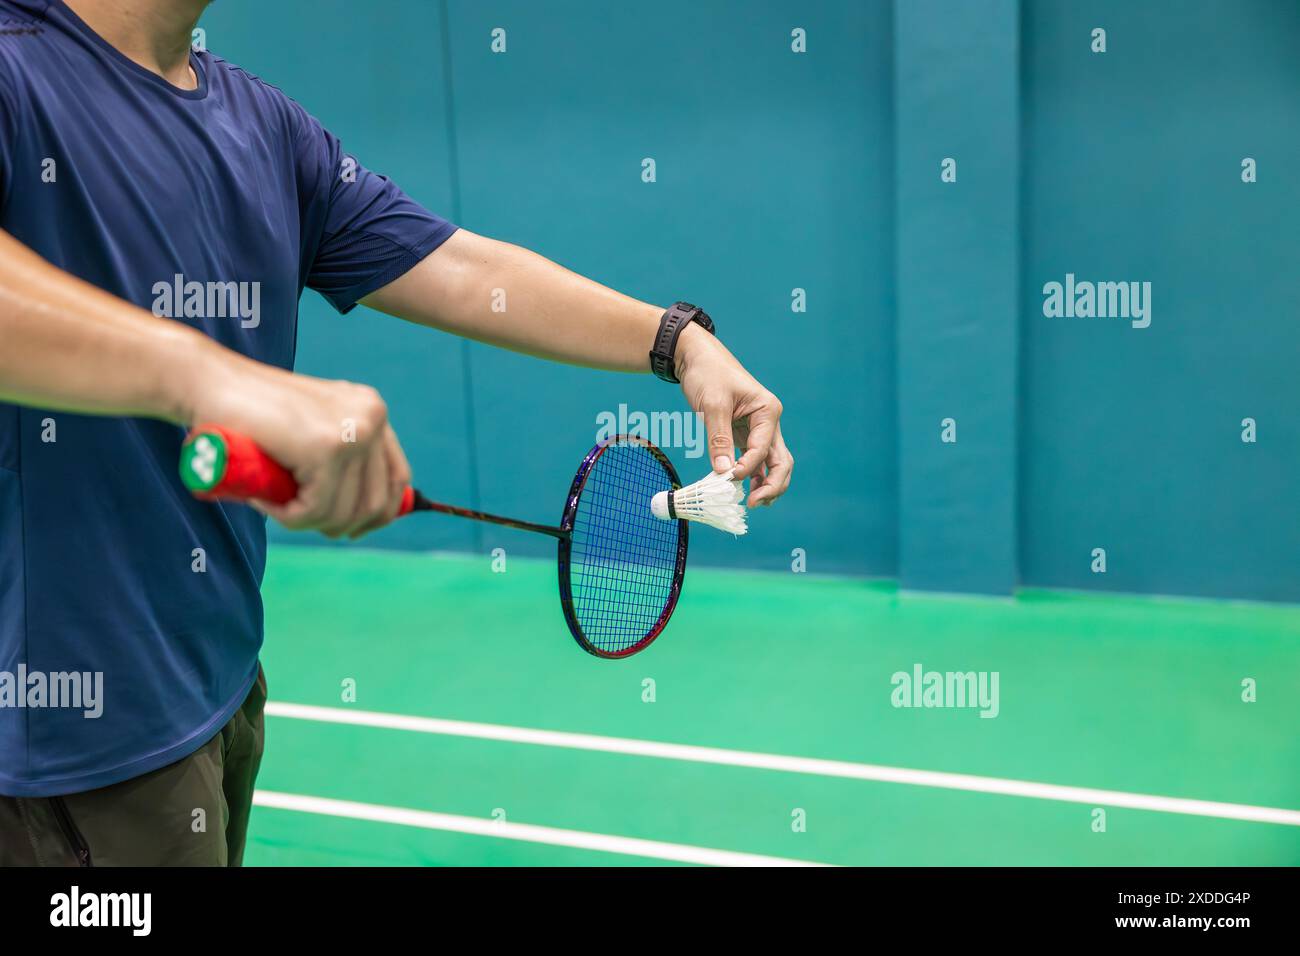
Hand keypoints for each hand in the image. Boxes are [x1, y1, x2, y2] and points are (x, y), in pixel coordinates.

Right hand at [184, 354, 410, 538]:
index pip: (396, 478)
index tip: (349, 529)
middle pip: (376, 502)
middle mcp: (372, 417)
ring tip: (273, 501)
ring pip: (344, 512)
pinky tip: (265, 500)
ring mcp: (354, 432)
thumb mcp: (309, 429)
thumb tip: (373, 514)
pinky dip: (289, 517)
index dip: (377, 514)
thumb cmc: (251, 414)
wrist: (207, 384)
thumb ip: (341, 454)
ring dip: (306, 521)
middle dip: (337, 522)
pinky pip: (315, 510)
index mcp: (372, 411)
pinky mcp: (327, 449)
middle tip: (298, 516)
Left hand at [673, 322, 792, 506]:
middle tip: (755, 504)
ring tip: (753, 504)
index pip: (762, 448)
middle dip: (772, 485)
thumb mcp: (712, 405)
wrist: (696, 357)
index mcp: (768, 411)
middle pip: (781, 461)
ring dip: (767, 484)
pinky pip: (755, 460)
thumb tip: (723, 473)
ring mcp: (759, 429)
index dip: (747, 467)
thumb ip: (719, 439)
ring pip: (772, 463)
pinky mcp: (745, 434)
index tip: (727, 477)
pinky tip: (744, 490)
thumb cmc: (707, 374)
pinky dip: (752, 475)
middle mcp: (769, 421)